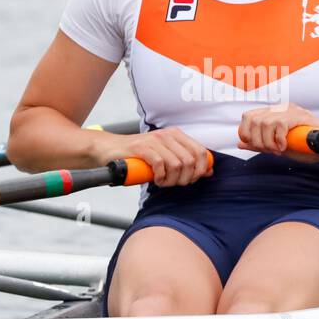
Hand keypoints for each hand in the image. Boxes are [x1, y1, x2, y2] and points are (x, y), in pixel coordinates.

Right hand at [91, 127, 211, 186]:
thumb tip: (208, 171)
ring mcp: (155, 140)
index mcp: (176, 135)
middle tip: (174, 183)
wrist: (110, 149)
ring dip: (172, 179)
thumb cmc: (138, 156)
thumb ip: (185, 161)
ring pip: (177, 164)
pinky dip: (160, 176)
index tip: (192, 179)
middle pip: (190, 161)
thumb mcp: (165, 156)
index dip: (201, 169)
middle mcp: (168, 135)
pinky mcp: (142, 147)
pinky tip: (155, 179)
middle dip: (185, 178)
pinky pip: (160, 164)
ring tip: (163, 182)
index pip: (201, 152)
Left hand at [237, 103, 318, 160]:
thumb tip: (240, 142)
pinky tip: (285, 146)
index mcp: (274, 114)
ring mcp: (291, 110)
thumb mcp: (279, 147)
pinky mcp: (301, 115)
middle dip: (257, 140)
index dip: (247, 133)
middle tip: (270, 150)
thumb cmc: (307, 147)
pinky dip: (279, 139)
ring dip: (268, 141)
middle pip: (253, 119)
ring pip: (265, 122)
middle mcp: (281, 108)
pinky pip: (280, 124)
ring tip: (279, 149)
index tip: (258, 146)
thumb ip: (260, 144)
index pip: (248, 117)